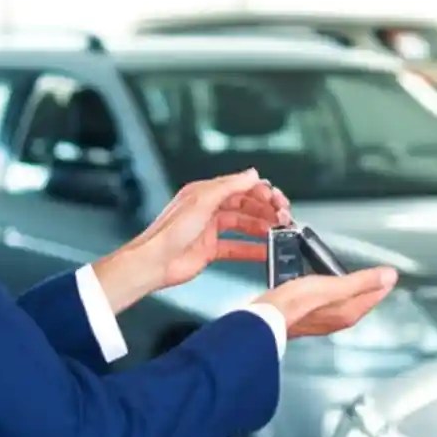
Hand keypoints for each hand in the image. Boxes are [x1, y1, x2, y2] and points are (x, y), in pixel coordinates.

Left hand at [134, 168, 291, 288]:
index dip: (261, 192)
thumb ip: (230, 186)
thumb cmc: (169, 232)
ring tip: (277, 233)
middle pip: (245, 205)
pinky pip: (237, 247)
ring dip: (262, 228)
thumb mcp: (203, 200)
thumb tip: (252, 174)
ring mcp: (210, 230)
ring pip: (244, 225)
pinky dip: (252, 249)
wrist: (154, 262)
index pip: (240, 187)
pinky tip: (265, 251)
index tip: (276, 200)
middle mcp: (208, 209)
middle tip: (282, 217)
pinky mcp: (210, 250)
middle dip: (266, 210)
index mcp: (205, 192)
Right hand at [254, 267, 397, 338]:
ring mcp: (326, 320)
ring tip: (359, 278)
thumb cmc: (299, 300)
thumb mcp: (334, 285)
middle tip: (378, 275)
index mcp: (350, 311)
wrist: (268, 317)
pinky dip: (338, 294)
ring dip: (355, 291)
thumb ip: (362, 281)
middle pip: (363, 301)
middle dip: (371, 288)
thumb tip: (390, 276)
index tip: (390, 271)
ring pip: (348, 303)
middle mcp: (341, 319)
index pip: (375, 296)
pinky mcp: (312, 317)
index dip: (383, 282)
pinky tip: (331, 288)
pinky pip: (333, 304)